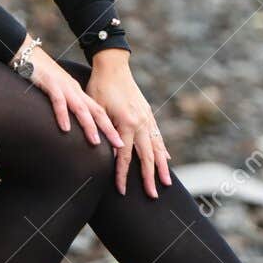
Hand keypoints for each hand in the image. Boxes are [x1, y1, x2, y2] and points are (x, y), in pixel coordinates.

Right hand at [24, 47, 124, 151]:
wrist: (29, 54)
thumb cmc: (42, 76)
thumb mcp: (59, 93)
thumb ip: (67, 106)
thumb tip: (72, 126)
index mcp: (78, 94)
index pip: (99, 113)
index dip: (110, 128)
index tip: (120, 143)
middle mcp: (75, 91)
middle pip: (96, 112)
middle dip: (108, 129)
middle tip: (119, 145)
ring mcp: (63, 87)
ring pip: (80, 108)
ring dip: (89, 126)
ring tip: (96, 142)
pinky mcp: (50, 83)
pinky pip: (58, 101)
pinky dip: (63, 114)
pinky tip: (65, 128)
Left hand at [85, 53, 172, 198]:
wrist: (112, 66)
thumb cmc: (99, 87)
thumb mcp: (96, 109)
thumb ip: (104, 131)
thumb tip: (112, 155)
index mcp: (127, 122)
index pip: (125, 157)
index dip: (123, 176)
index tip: (122, 191)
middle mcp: (140, 122)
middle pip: (147, 156)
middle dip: (150, 178)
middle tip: (153, 196)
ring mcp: (147, 118)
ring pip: (157, 147)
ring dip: (162, 167)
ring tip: (166, 183)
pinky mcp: (148, 113)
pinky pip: (158, 136)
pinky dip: (163, 149)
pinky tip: (167, 159)